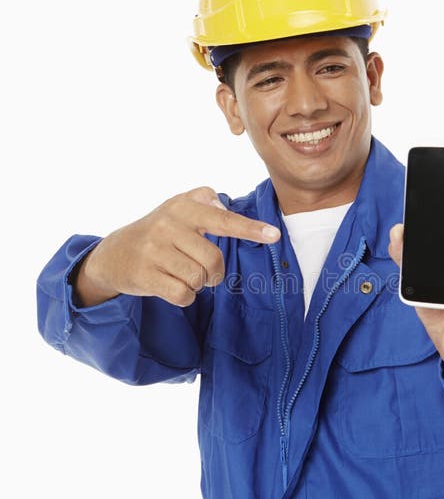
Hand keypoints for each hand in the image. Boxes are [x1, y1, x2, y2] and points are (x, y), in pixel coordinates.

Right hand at [74, 187, 280, 307]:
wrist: (114, 254)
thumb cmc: (159, 232)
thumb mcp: (178, 207)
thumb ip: (205, 201)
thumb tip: (223, 207)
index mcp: (182, 207)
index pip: (222, 220)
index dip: (249, 229)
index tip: (274, 236)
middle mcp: (167, 226)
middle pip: (213, 259)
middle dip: (213, 272)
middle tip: (201, 270)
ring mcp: (154, 251)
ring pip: (198, 279)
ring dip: (197, 284)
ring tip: (183, 275)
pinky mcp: (145, 275)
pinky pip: (182, 295)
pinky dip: (185, 297)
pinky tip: (174, 287)